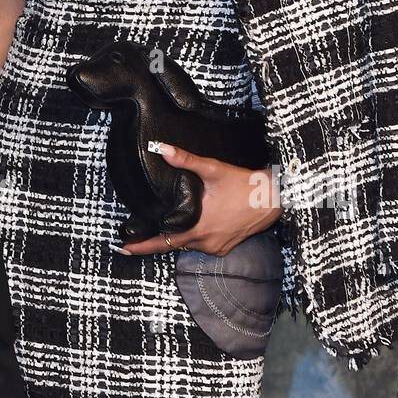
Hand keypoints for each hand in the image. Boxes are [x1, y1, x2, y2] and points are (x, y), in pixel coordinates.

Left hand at [119, 145, 280, 256]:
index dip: (142, 246)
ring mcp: (217, 247)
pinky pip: (203, 244)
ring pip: (189, 244)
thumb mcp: (213, 169)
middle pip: (174, 243)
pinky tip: (195, 223)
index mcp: (198, 227)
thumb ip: (185, 160)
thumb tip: (160, 148)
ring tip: (170, 223)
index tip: (123, 248)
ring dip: (180, 234)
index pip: (163, 242)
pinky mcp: (226, 246)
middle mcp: (206, 242)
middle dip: (157, 239)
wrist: (274, 198)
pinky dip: (196, 235)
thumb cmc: (244, 184)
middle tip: (138, 236)